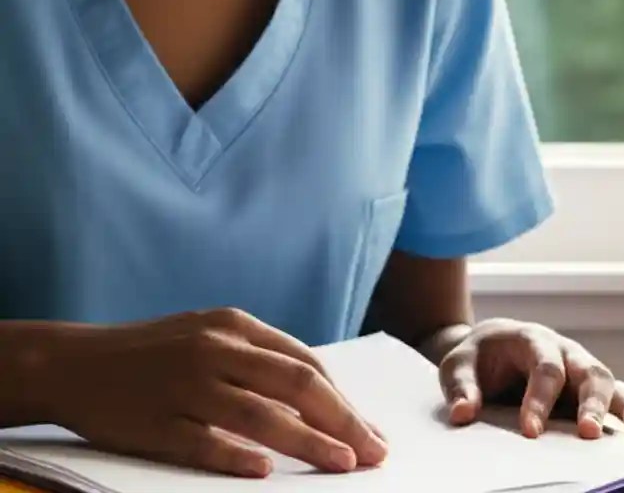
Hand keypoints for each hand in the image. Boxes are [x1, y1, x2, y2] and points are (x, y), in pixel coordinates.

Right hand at [43, 308, 386, 476]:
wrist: (73, 363)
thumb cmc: (155, 354)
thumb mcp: (211, 337)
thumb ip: (260, 361)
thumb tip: (321, 399)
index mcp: (235, 326)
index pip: (306, 365)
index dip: (344, 401)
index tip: (372, 431)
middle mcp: (216, 350)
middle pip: (297, 386)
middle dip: (344, 421)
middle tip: (375, 452)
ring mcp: (185, 386)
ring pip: (260, 415)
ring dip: (309, 442)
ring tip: (343, 464)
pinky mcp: (154, 421)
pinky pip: (202, 442)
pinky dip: (235, 456)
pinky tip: (265, 472)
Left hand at [436, 318, 623, 439]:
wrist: (493, 347)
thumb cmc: (478, 358)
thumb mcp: (457, 365)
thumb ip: (460, 387)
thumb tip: (463, 413)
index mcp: (533, 339)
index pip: (544, 368)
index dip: (540, 399)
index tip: (531, 431)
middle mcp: (565, 352)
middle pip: (588, 370)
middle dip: (591, 401)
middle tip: (587, 432)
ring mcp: (581, 369)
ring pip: (611, 382)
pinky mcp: (590, 391)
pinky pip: (619, 396)